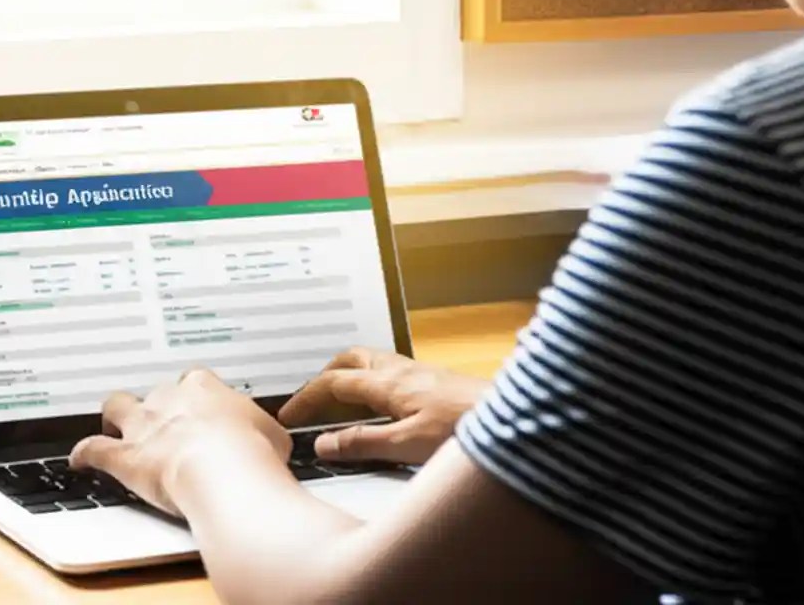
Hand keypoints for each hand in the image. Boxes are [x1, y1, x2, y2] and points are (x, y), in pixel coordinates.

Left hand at [70, 369, 292, 516]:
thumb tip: (270, 439)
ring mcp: (143, 427)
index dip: (194, 395)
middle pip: (155, 392)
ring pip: (117, 406)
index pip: (194, 380)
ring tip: (115, 425)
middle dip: (156, 406)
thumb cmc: (252, 455)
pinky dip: (84, 454)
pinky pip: (93, 449)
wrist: (224, 473)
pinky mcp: (124, 456)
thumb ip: (263, 432)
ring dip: (115, 416)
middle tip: (163, 422)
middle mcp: (169, 400)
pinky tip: (80, 459)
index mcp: (206, 389)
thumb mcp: (274, 436)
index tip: (199, 407)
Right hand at [278, 347, 488, 464]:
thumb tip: (325, 443)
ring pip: (372, 361)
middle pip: (350, 359)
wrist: (514, 417)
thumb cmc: (467, 428)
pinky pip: (391, 372)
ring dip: (350, 375)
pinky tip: (382, 406)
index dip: (306, 399)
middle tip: (311, 399)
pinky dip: (373, 382)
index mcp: (387, 383)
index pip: (332, 384)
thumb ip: (362, 444)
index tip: (289, 415)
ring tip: (341, 400)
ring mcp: (420, 373)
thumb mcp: (406, 445)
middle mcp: (401, 370)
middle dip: (324, 375)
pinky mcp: (436, 381)